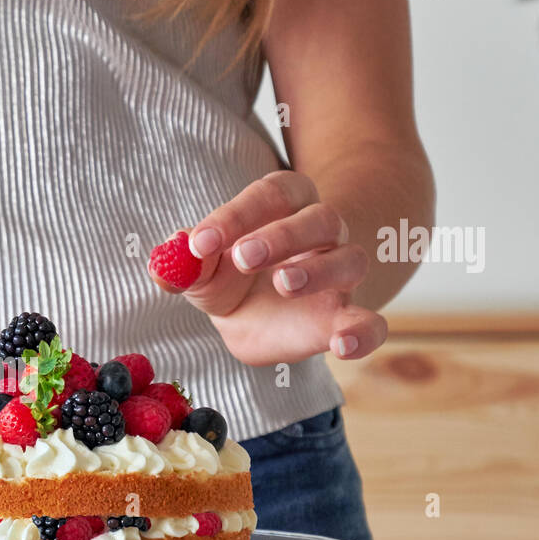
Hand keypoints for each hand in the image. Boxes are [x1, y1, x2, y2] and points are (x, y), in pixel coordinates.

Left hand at [151, 170, 385, 365]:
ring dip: (319, 271)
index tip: (201, 241)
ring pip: (350, 260)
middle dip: (282, 236)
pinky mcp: (345, 319)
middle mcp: (321, 234)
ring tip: (283, 285)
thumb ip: (185, 265)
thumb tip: (167, 261)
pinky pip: (371, 323)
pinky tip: (342, 344)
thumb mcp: (199, 270)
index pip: (270, 195)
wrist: (253, 317)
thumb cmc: (227, 277)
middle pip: (319, 219)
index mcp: (282, 206)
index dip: (237, 214)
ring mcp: (339, 276)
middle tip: (244, 257)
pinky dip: (363, 333)